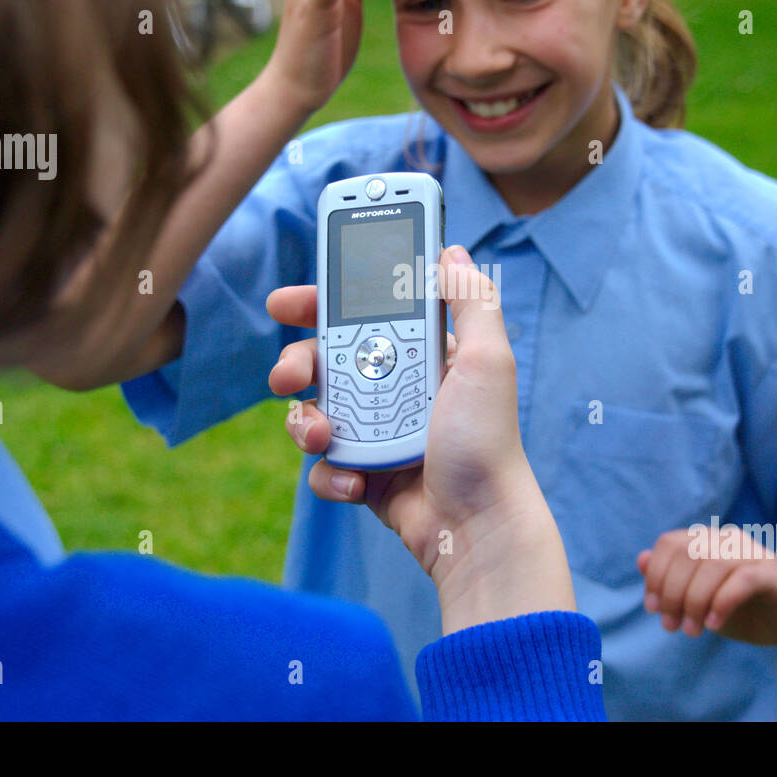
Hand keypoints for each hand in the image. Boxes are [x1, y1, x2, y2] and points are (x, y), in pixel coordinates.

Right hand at [267, 246, 576, 633]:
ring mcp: (375, 433)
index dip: (323, 303)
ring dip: (307, 421)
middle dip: (296, 362)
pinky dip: (331, 473)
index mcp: (419, 355)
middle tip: (287, 374)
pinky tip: (356, 482)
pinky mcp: (363, 475)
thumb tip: (450, 252)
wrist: (477, 525)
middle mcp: (393, 388)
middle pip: (323, 360)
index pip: (363, 314)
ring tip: (325, 435)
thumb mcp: (489, 360)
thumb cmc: (486, 442)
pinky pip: (323, 466)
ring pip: (313, 412)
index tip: (289, 301)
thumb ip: (470, 301)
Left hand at [637, 526, 776, 647]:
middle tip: (672, 626)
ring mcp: (756, 554)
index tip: (652, 608)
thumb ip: (671, 579)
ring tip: (692, 630)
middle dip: (672, 592)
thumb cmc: (742, 609)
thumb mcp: (699, 598)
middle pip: (689, 553)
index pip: (671, 543)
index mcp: (709, 541)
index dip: (656, 574)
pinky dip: (723, 601)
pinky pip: (745, 578)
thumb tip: (641, 559)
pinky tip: (714, 624)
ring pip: (714, 564)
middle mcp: (730, 540)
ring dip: (695, 600)